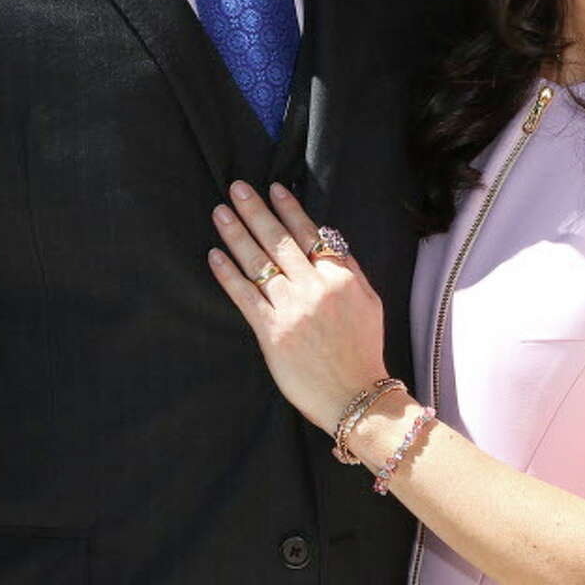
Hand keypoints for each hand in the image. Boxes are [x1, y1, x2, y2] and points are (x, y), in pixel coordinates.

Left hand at [208, 182, 388, 435]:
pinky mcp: (271, 332)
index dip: (289, 209)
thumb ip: (349, 269)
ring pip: (258, 262)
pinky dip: (228, 274)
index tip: (273, 188)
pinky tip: (215, 255)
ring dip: (236, 234)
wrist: (355, 396)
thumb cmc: (363, 350)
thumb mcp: (369, 302)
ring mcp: (291, 309)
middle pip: (279, 241)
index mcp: (339, 277)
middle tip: (237, 187)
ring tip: (220, 212)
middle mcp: (314, 288)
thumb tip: (330, 240)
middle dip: (255, 210)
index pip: (310, 233)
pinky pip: (244, 296)